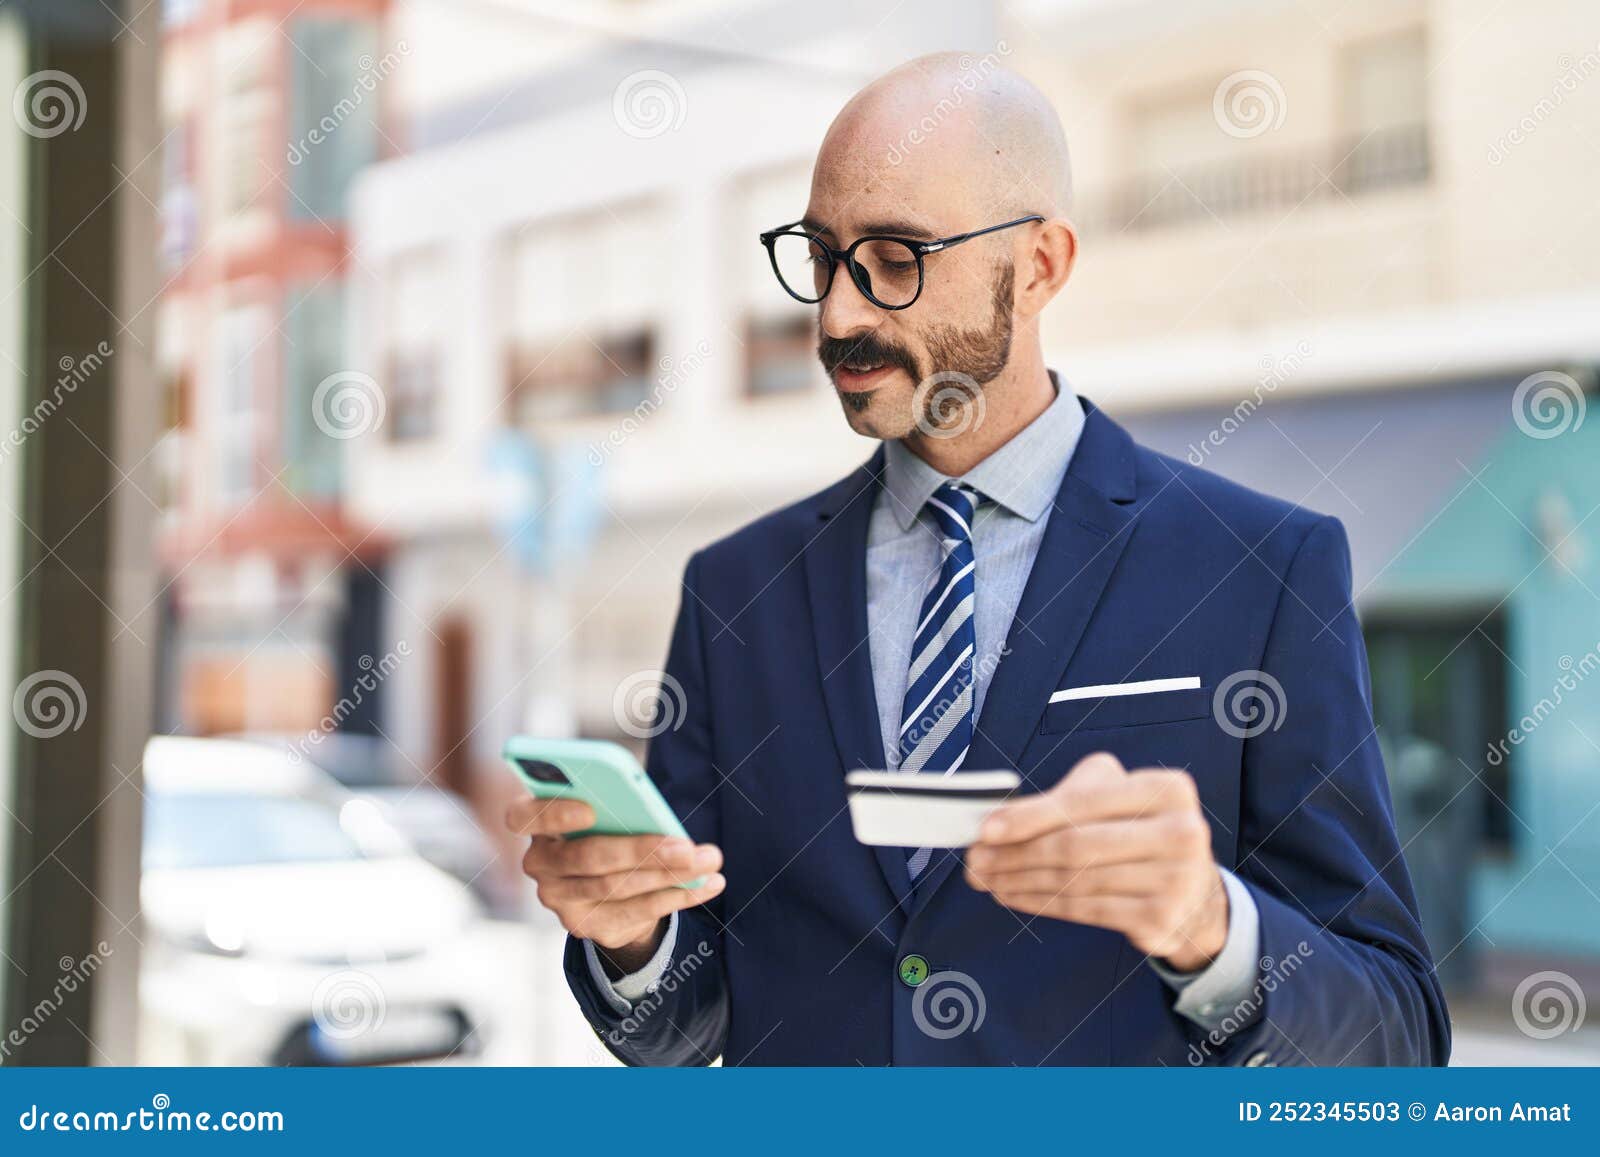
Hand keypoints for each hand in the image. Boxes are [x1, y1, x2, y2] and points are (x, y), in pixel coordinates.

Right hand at [505, 796, 724, 969]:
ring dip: (670, 875)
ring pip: (618, 887)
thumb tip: (653, 814)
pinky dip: (679, 896)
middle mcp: (540, 865)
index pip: (522, 815)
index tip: (590, 809)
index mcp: (538, 824)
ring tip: (709, 860)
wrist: (612, 885)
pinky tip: (708, 883)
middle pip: (588, 857)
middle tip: (686, 846)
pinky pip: (637, 912)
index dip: (554, 813)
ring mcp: (561, 901)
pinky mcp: (587, 926)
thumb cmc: (611, 828)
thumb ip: (617, 805)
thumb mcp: (610, 812)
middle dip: (643, 851)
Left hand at [964, 752, 1227, 971]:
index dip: (1028, 816)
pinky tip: (1015, 896)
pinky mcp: (1160, 920)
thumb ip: (1068, 793)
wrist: (1195, 892)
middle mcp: (1181, 833)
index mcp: (1167, 789)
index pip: (1082, 803)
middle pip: (1074, 846)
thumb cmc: (1140, 832)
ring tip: (987, 877)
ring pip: (1074, 881)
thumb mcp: (1118, 794)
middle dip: (1014, 853)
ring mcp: (1175, 881)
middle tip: (975, 859)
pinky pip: (1085, 910)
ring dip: (1019, 881)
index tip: (986, 829)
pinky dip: (1042, 903)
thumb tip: (999, 816)